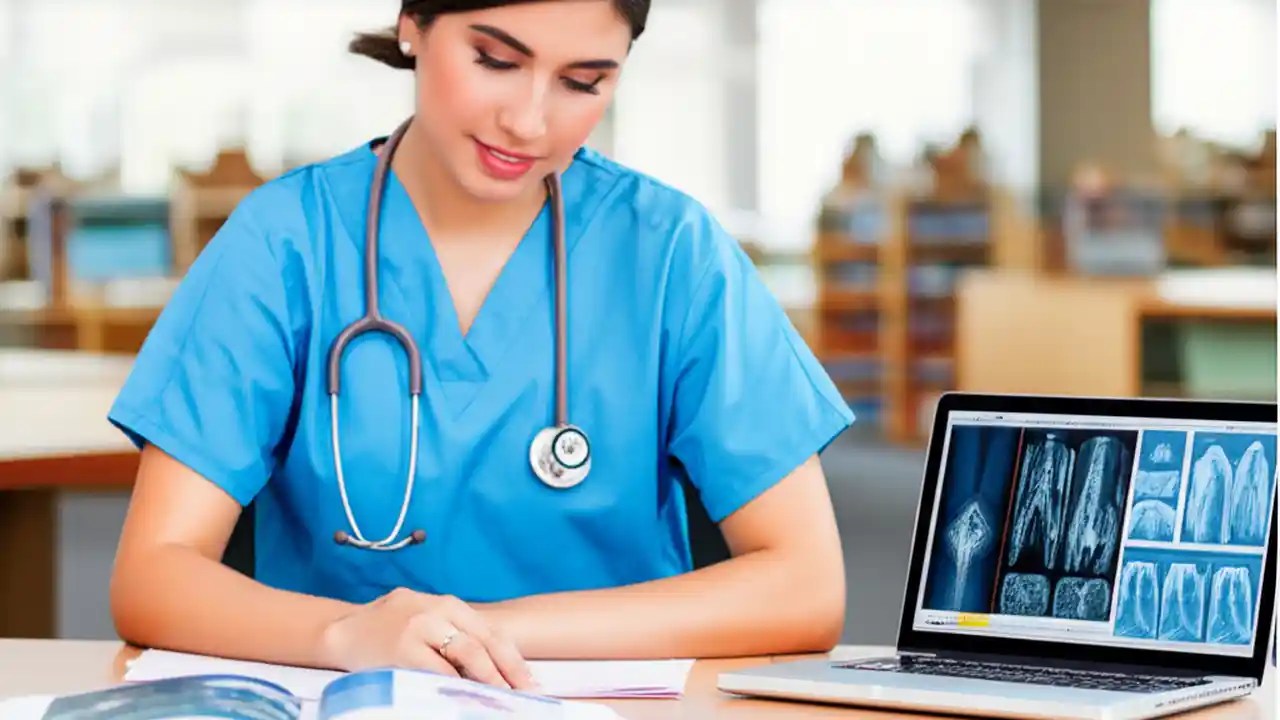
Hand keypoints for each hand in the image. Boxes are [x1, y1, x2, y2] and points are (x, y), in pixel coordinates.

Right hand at [319, 588, 535, 690]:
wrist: (344, 629)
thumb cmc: (391, 629)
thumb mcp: (428, 621)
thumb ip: (457, 636)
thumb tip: (498, 669)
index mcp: (449, 605)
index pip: (490, 632)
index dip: (514, 658)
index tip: (531, 681)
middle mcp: (437, 610)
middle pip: (484, 642)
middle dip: (508, 670)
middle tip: (526, 692)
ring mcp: (420, 626)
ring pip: (466, 653)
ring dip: (489, 677)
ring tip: (503, 696)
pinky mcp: (402, 647)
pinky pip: (437, 669)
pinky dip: (456, 684)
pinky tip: (467, 696)